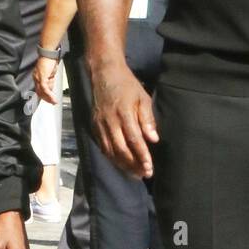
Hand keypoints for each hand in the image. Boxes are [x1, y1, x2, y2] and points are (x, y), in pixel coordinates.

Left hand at [33, 56, 59, 105]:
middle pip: (39, 92)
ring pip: (42, 91)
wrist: (49, 54)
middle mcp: (36, 78)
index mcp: (37, 76)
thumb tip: (52, 86)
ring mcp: (38, 78)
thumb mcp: (50, 72)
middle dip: (46, 99)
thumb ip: (50, 79)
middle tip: (52, 103)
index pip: (39, 89)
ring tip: (54, 101)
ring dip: (49, 98)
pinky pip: (45, 88)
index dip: (44, 96)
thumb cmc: (50, 60)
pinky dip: (49, 95)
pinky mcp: (42, 77)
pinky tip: (53, 98)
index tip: (49, 100)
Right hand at [89, 60, 158, 178]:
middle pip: (121, 149)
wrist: (104, 74)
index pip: (134, 140)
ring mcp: (100, 124)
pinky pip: (102, 146)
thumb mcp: (143, 98)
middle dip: (133, 164)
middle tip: (145, 174)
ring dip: (122, 165)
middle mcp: (109, 121)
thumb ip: (147, 119)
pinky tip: (121, 164)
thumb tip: (154, 139)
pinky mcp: (94, 126)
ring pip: (110, 151)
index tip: (149, 167)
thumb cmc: (128, 86)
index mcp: (123, 113)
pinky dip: (112, 158)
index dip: (142, 155)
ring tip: (135, 174)